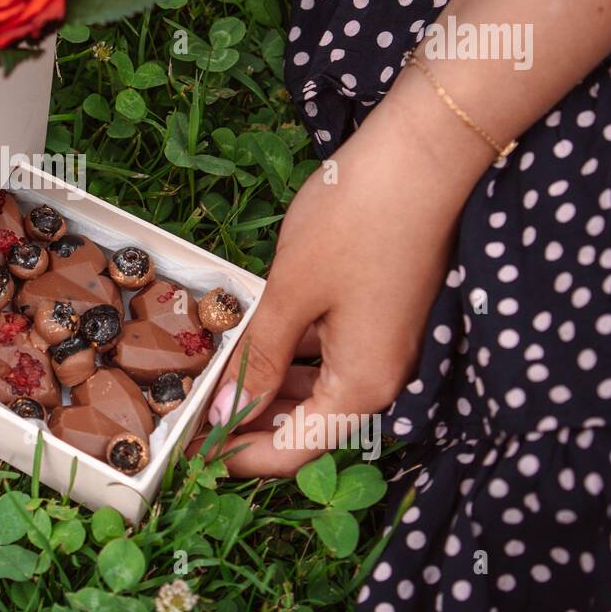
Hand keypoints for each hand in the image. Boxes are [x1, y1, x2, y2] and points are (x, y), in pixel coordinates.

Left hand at [204, 89, 492, 477]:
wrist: (423, 155)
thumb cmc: (356, 219)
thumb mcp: (291, 292)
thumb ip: (259, 358)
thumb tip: (227, 412)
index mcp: (362, 386)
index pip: (291, 452)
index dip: (236, 457)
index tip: (187, 453)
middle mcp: (381, 377)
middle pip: (305, 426)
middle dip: (245, 424)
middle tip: (189, 413)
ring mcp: (383, 346)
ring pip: (315, 389)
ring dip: (264, 387)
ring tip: (208, 377)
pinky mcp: (379, 315)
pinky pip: (326, 353)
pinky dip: (286, 354)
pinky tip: (247, 338)